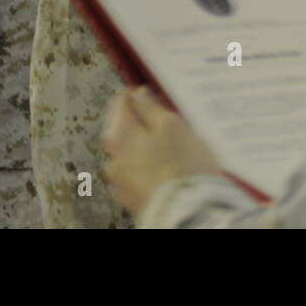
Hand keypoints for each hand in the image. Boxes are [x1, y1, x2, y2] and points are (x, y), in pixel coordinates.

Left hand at [102, 86, 222, 216]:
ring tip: (177, 152)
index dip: (137, 95)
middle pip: (126, 133)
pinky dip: (154, 171)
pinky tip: (173, 171)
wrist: (191, 213)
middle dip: (145, 126)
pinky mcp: (136, 202)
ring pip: (135, 157)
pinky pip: (143, 178)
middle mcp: (114, 162)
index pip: (120, 104)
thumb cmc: (182, 166)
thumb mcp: (171, 125)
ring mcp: (123, 185)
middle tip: (170, 124)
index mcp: (118, 138)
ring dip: (150, 151)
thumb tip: (138, 95)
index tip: (151, 93)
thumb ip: (151, 108)